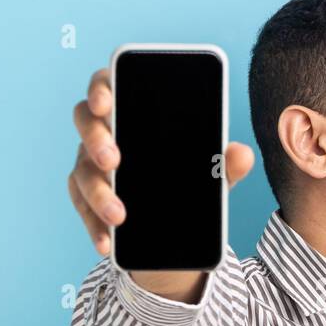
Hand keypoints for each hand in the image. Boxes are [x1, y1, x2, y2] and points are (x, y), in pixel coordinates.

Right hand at [67, 67, 253, 298]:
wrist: (175, 226)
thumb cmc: (187, 178)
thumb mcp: (210, 173)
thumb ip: (224, 163)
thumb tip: (242, 154)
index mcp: (132, 111)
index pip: (108, 84)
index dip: (101, 87)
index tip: (106, 101)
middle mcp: (105, 132)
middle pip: (85, 121)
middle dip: (96, 139)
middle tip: (113, 160)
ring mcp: (90, 164)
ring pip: (83, 172)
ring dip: (99, 194)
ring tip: (119, 216)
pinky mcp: (85, 198)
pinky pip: (83, 209)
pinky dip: (94, 226)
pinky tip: (106, 242)